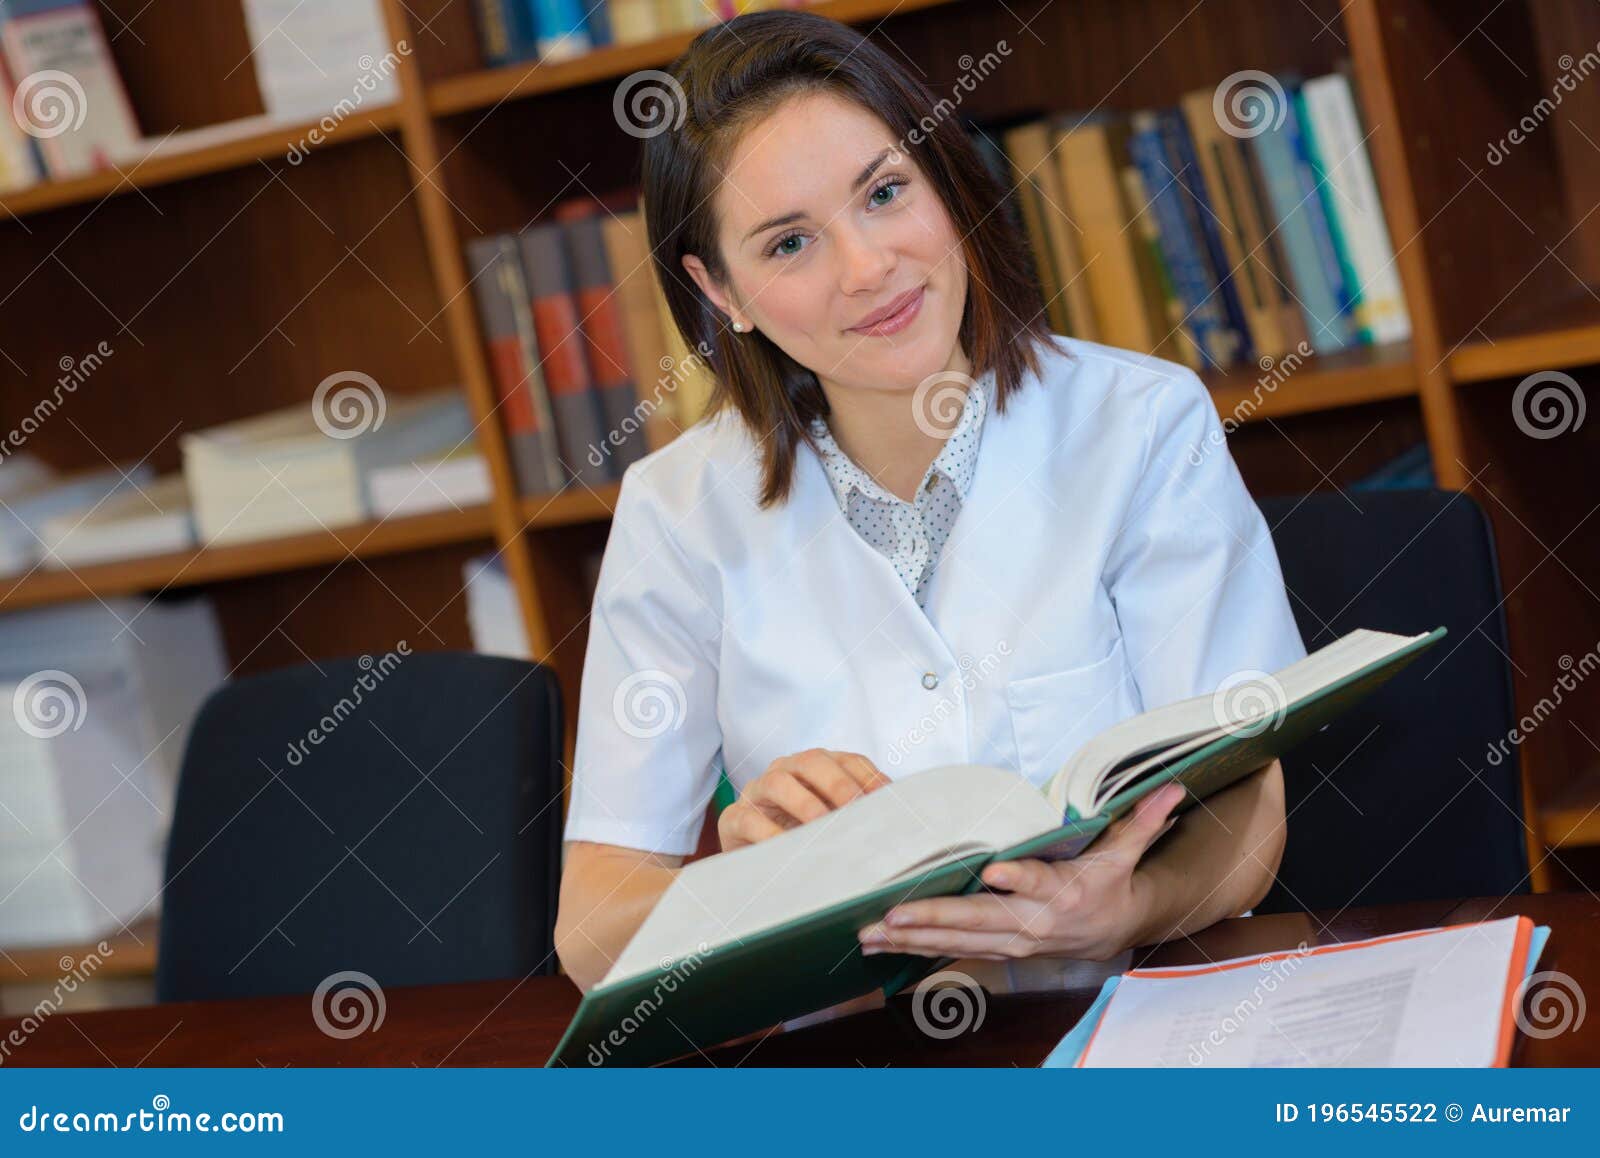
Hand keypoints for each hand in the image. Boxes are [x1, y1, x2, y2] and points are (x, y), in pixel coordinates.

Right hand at [718, 748, 890, 851]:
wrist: (750, 862)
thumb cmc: (798, 838)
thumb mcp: (829, 824)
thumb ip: (854, 816)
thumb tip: (894, 822)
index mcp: (813, 769)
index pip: (846, 760)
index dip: (868, 775)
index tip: (887, 798)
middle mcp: (785, 771)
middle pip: (811, 761)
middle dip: (837, 783)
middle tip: (855, 808)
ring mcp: (756, 793)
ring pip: (777, 782)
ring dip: (804, 803)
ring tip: (822, 826)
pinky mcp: (734, 819)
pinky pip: (749, 819)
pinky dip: (770, 833)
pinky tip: (789, 847)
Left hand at [855, 780, 1187, 961]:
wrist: (1114, 933)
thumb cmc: (1110, 885)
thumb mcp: (1125, 853)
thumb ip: (1140, 821)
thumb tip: (1170, 787)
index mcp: (1061, 892)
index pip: (1037, 883)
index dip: (1017, 879)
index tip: (994, 871)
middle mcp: (1031, 921)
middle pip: (979, 919)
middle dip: (932, 918)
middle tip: (891, 914)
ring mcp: (1010, 940)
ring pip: (956, 941)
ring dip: (910, 938)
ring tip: (871, 933)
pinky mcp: (995, 948)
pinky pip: (950, 950)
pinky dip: (914, 949)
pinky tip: (880, 944)